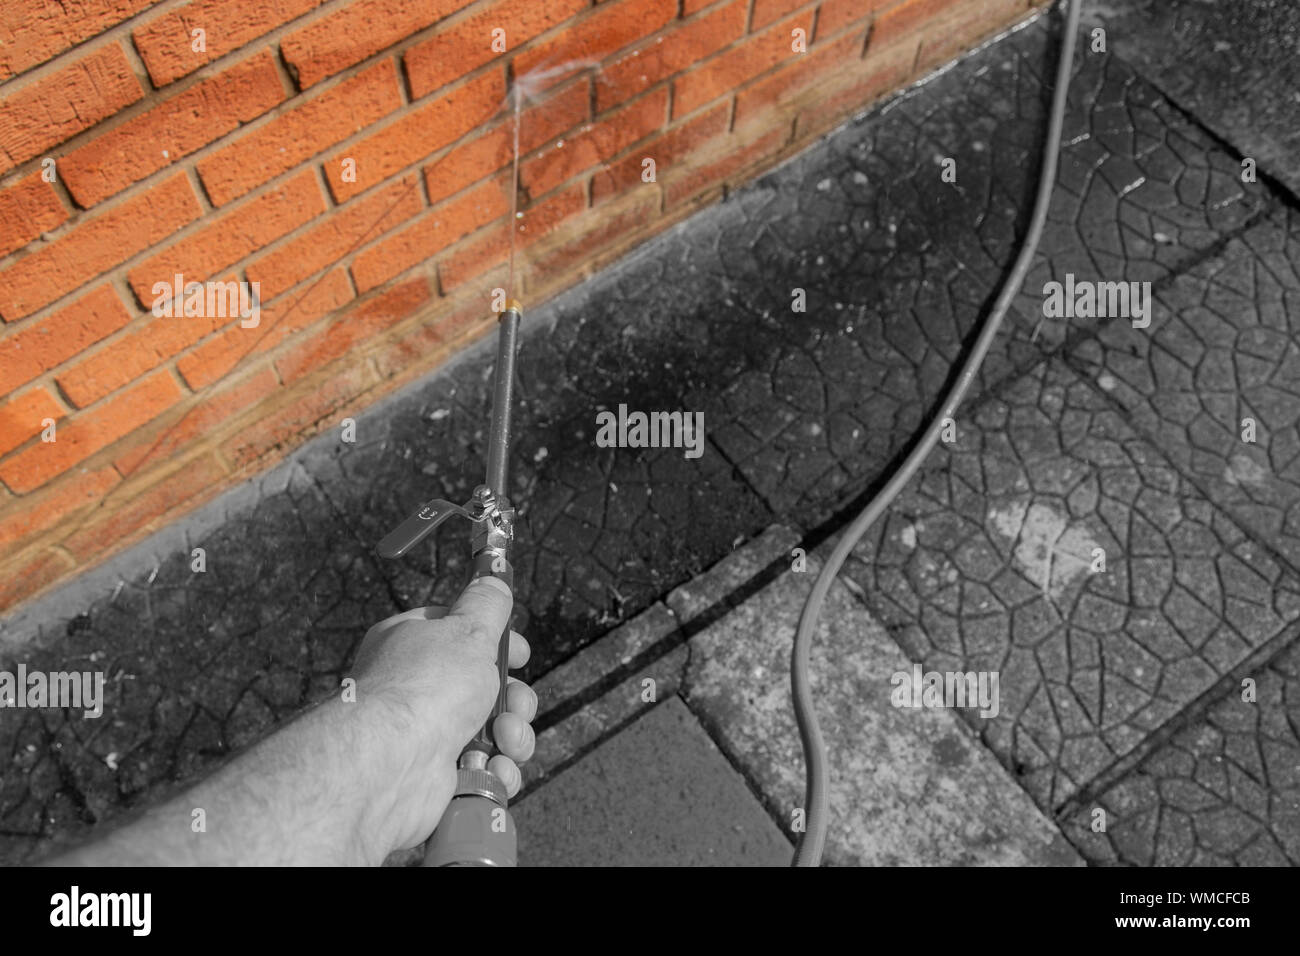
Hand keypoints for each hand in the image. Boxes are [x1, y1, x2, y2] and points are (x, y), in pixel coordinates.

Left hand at [350, 576, 536, 854]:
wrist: (393, 761)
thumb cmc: (429, 685)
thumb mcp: (468, 629)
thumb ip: (487, 604)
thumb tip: (493, 579)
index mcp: (412, 644)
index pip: (460, 636)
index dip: (498, 645)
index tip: (522, 655)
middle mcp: (414, 689)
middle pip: (485, 689)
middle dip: (515, 700)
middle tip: (516, 706)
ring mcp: (424, 736)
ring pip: (491, 733)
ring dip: (512, 737)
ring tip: (504, 741)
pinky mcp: (436, 778)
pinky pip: (482, 772)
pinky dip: (495, 772)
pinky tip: (492, 769)